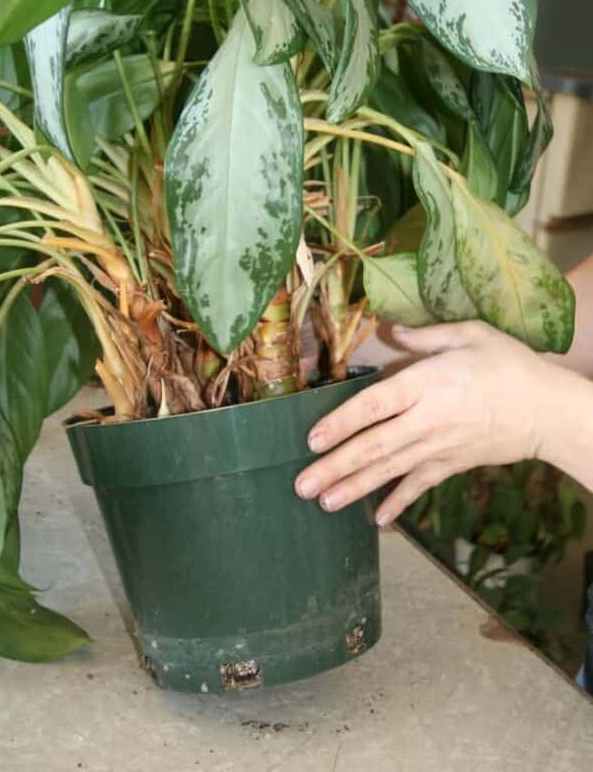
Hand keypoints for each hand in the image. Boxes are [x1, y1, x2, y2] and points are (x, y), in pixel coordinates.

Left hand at [294, 320, 590, 523]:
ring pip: (390, 470)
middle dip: (335, 467)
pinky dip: (399, 502)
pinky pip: (420, 485)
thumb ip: (426, 337)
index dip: (342, 422)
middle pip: (375, 446)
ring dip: (354, 487)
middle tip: (302, 485)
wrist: (549, 409)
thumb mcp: (471, 335)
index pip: (375, 405)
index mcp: (428, 384)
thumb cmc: (509, 365)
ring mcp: (440, 447)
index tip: (312, 439)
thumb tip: (392, 332)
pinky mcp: (453, 464)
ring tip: (323, 502)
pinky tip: (378, 520)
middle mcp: (428, 420)